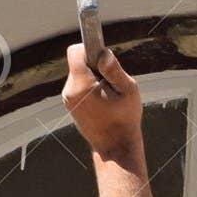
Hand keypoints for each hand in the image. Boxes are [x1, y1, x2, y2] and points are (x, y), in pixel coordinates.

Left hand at [62, 45, 141, 161]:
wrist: (115, 147)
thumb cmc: (125, 119)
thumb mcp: (128, 91)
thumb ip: (114, 70)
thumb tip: (103, 54)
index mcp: (81, 86)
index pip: (76, 52)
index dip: (90, 49)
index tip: (102, 55)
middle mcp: (69, 91)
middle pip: (78, 62)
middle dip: (94, 65)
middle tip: (111, 81)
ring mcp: (68, 99)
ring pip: (79, 74)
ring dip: (94, 77)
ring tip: (108, 94)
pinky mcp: (70, 104)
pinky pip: (79, 85)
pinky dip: (90, 87)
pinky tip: (103, 101)